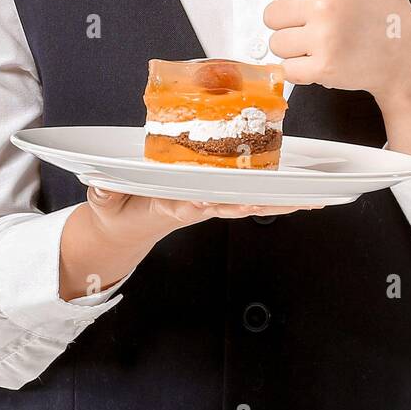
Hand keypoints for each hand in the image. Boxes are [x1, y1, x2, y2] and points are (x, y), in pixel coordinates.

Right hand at [85, 185, 325, 247]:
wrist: (127, 227)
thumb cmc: (119, 210)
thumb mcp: (105, 203)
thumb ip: (104, 192)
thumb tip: (100, 182)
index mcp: (167, 206)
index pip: (187, 206)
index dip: (200, 205)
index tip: (207, 202)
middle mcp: (195, 205)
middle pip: (232, 205)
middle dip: (262, 204)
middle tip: (291, 201)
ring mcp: (208, 202)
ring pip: (247, 202)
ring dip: (278, 202)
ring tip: (310, 199)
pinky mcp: (214, 197)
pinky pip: (247, 196)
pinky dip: (272, 195)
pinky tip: (298, 194)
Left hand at [263, 0, 410, 113]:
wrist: (407, 55)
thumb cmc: (390, 7)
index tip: (311, 2)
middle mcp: (324, 5)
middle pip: (272, 15)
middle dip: (289, 22)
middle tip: (316, 26)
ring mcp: (324, 38)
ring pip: (276, 43)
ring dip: (293, 47)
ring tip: (319, 43)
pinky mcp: (324, 68)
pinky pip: (288, 69)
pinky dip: (299, 70)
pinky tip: (320, 61)